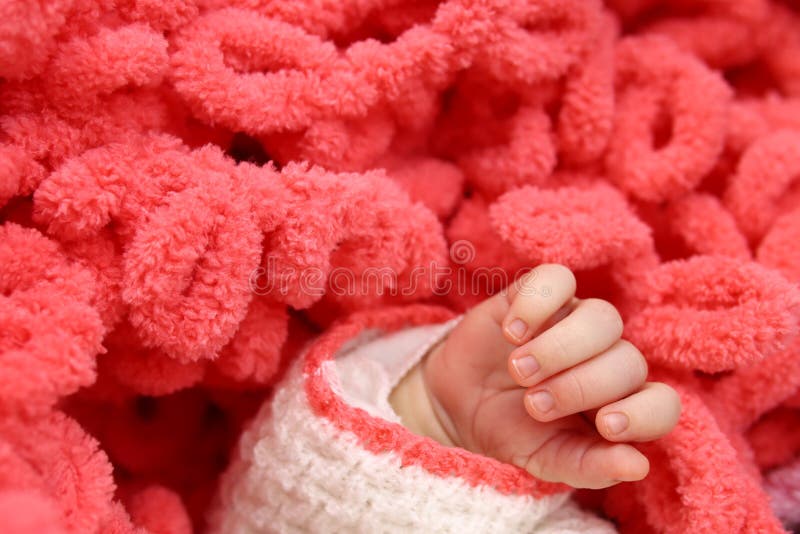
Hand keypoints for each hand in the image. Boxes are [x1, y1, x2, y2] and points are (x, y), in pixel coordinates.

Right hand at [393, 263, 681, 488]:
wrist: (459, 403)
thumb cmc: (513, 432)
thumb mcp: (545, 460)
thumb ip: (589, 467)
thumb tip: (638, 466)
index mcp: (619, 405)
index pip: (661, 404)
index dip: (643, 413)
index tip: (605, 426)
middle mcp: (607, 358)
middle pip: (628, 360)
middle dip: (581, 386)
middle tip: (533, 404)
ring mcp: (575, 321)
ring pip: (601, 317)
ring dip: (559, 348)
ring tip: (519, 370)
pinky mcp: (540, 295)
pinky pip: (557, 278)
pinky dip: (537, 304)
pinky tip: (511, 332)